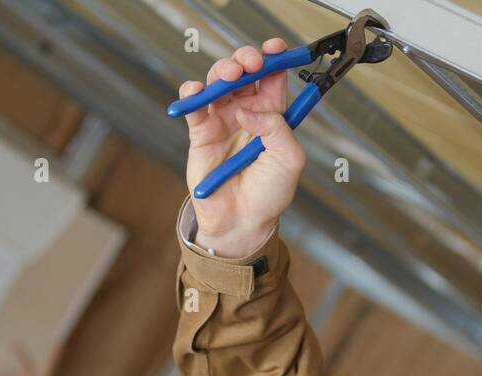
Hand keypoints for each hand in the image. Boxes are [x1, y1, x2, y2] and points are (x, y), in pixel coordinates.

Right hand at [179, 38, 306, 257]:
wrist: (242, 221)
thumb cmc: (270, 194)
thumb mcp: (289, 159)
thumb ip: (276, 128)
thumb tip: (248, 110)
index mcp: (273, 115)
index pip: (273, 78)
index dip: (275, 58)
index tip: (276, 49)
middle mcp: (248, 113)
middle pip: (245, 72)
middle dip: (246, 59)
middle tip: (250, 64)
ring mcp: (223, 120)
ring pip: (219, 82)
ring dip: (222, 70)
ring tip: (229, 75)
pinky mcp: (200, 132)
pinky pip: (194, 105)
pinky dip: (192, 93)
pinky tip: (198, 92)